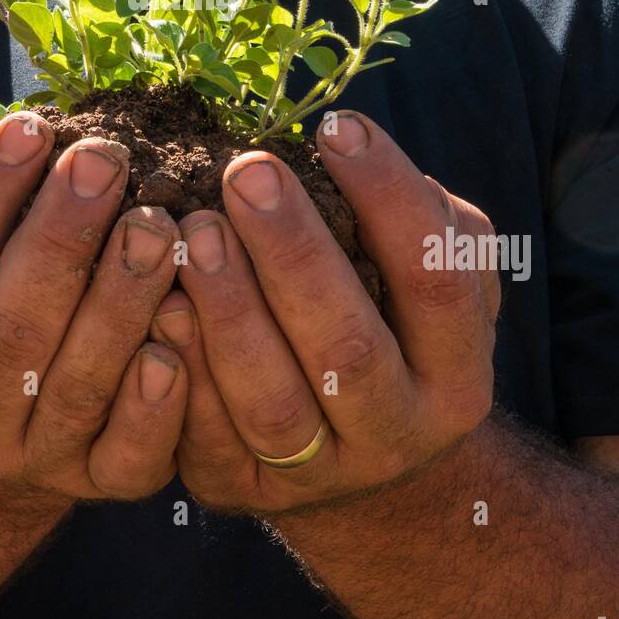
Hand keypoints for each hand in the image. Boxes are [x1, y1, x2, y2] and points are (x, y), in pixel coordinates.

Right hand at [0, 113, 187, 502]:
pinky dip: (160, 394)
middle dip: (60, 236)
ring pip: (79, 384)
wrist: (9, 421)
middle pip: (10, 330)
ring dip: (122, 298)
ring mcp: (36, 462)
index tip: (31, 128)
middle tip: (105, 159)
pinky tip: (184, 320)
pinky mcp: (105, 484)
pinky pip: (132, 452)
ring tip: (157, 222)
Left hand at [150, 109, 498, 515]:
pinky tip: (161, 302)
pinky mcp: (244, 491)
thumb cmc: (385, 325)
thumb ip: (412, 220)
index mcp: (457, 372)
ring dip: (229, 310)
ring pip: (272, 401)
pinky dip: (182, 369)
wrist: (355, 459)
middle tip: (246, 172)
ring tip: (193, 230)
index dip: (390, 199)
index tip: (336, 127)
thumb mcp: (423, 278)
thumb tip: (346, 140)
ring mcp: (321, 474)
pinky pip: (206, 436)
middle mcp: (399, 433)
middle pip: (348, 347)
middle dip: (293, 252)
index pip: (436, 279)